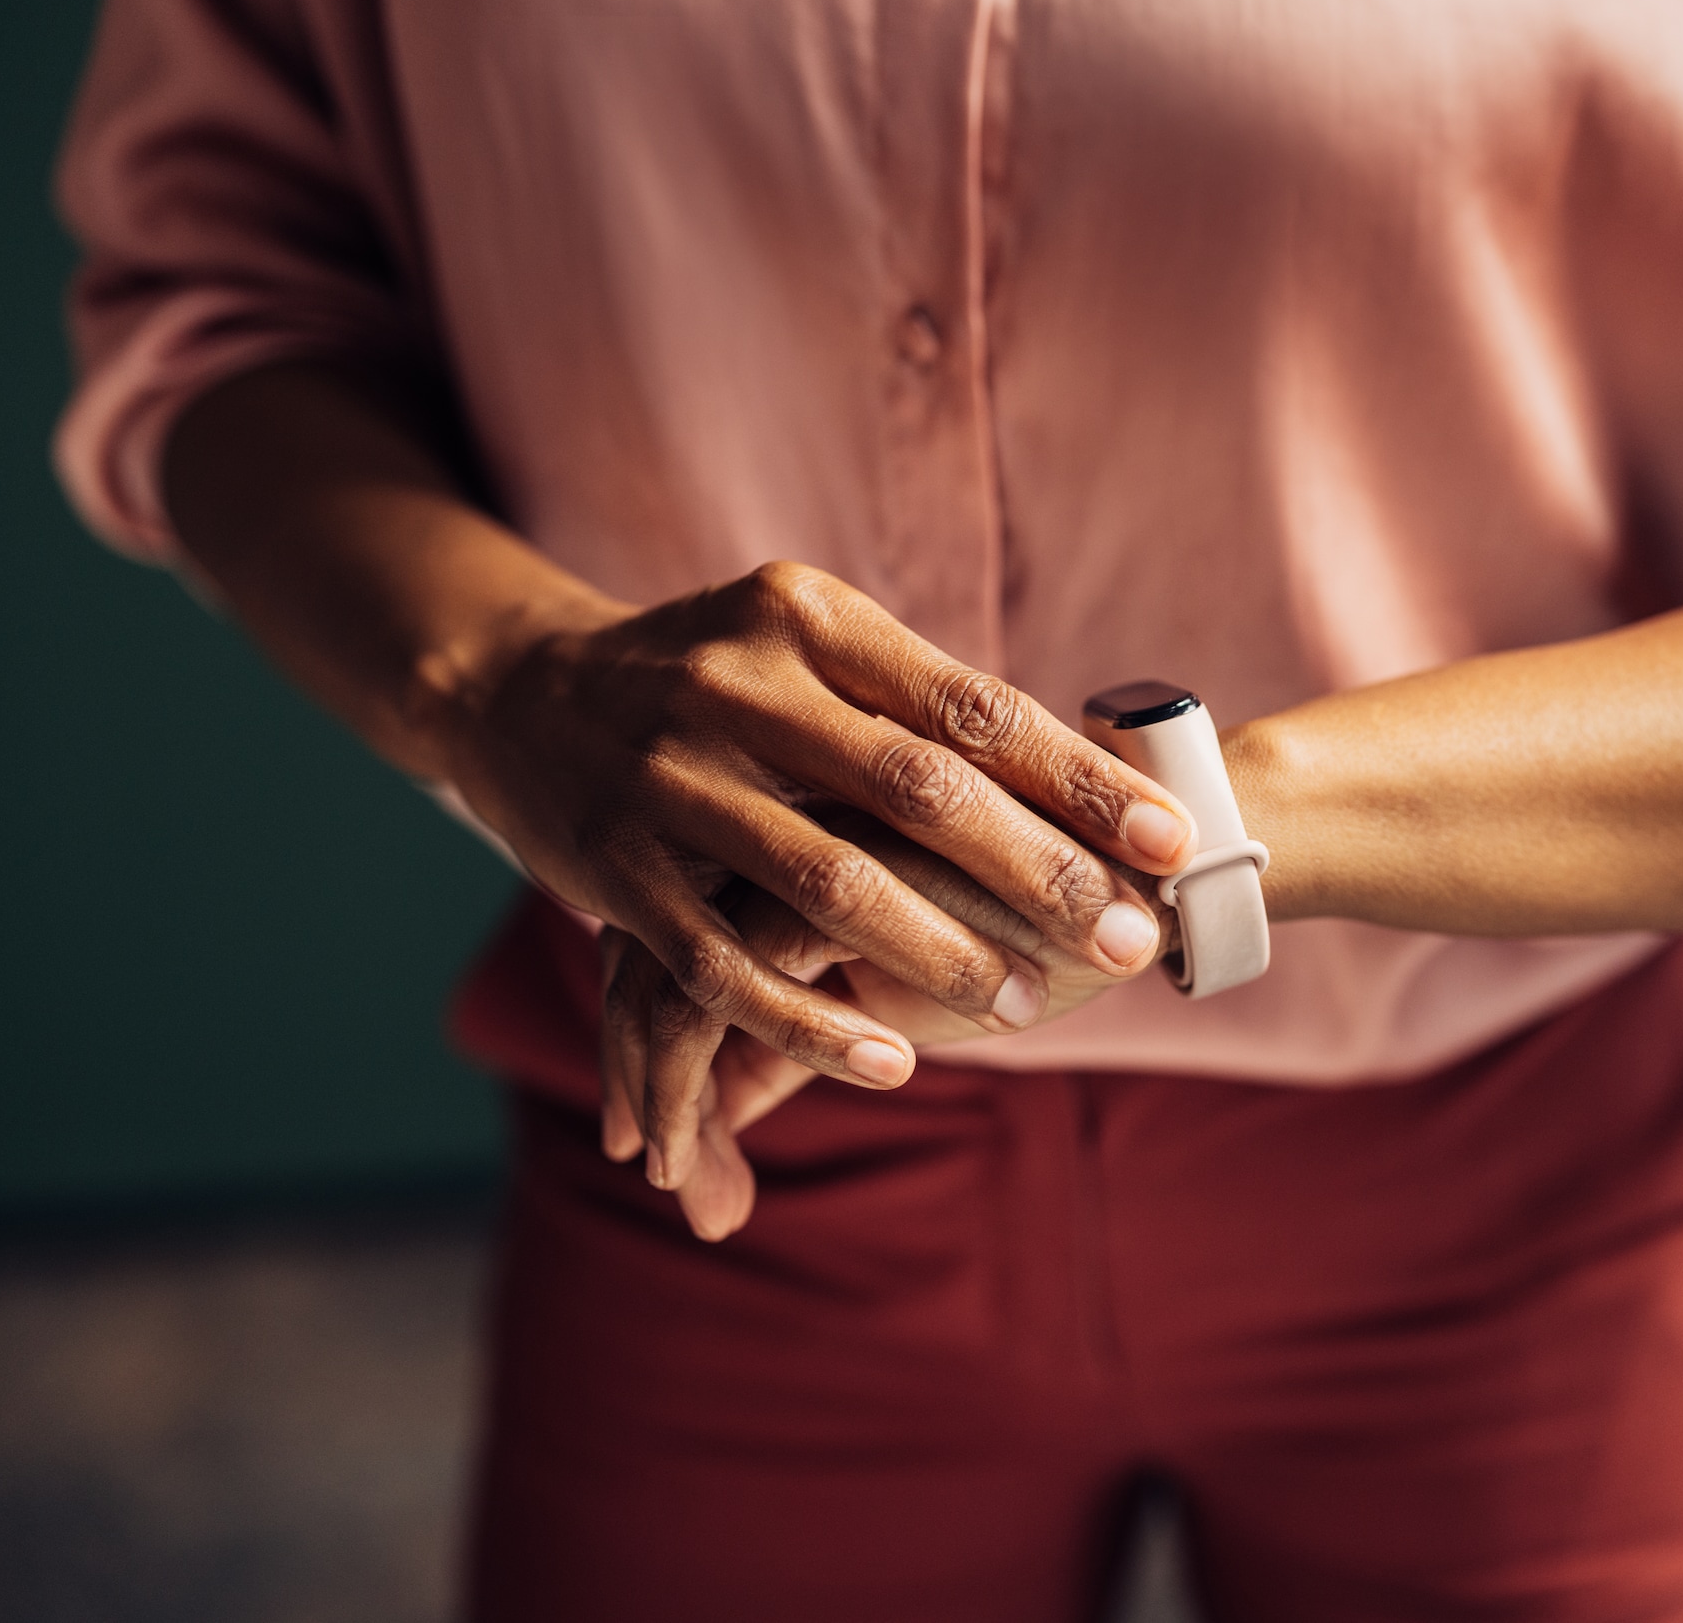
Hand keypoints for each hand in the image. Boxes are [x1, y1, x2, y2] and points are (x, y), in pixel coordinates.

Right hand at [436, 561, 1195, 1189]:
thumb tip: (1091, 776)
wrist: (512, 692)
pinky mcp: (616, 871)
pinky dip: (814, 1022)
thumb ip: (918, 704)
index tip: (1171, 838)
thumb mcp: (808, 647)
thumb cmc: (715, 678)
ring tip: (1026, 1009)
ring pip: (827, 883)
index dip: (1076, 778)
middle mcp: (738, 686)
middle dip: (1036, 873)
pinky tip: (894, 1062)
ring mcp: (669, 780)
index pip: (969, 705)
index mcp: (810, 620)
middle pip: (915, 791)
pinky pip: (729, 965)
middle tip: (1128, 939)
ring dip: (938, 956)